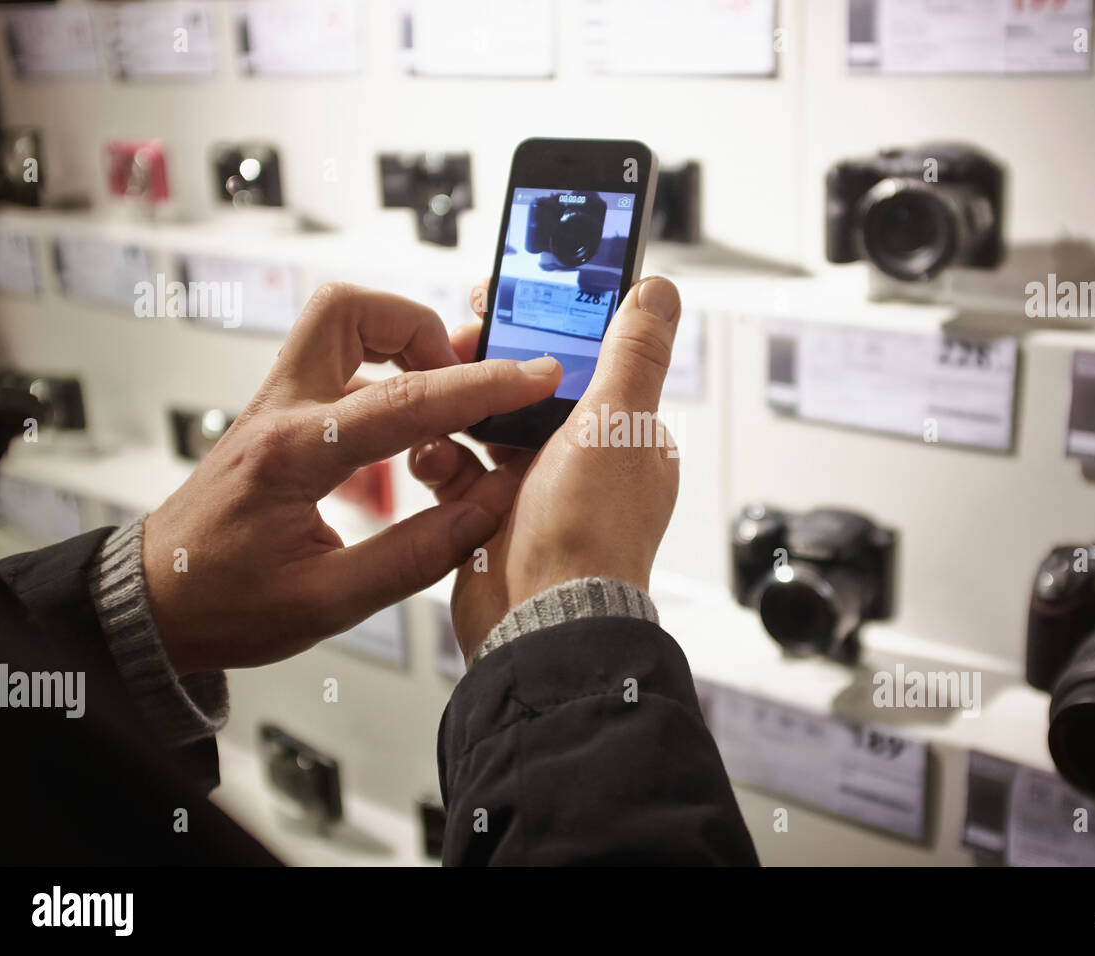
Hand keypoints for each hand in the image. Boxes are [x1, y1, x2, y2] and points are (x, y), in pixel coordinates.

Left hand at [142, 283, 562, 675]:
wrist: (153, 605)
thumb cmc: (223, 605)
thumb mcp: (327, 603)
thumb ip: (415, 556)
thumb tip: (487, 509)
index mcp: (293, 455)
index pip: (406, 400)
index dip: (482, 386)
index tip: (535, 376)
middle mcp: (280, 412)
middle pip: (352, 311)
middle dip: (422, 328)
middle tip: (461, 381)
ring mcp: (274, 407)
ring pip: (341, 324)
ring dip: (402, 345)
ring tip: (441, 404)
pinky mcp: (279, 418)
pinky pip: (339, 366)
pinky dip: (387, 379)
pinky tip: (409, 432)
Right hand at [411, 276, 682, 657]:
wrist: (538, 620)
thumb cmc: (589, 535)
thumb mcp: (616, 424)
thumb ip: (633, 354)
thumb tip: (660, 292)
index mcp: (623, 434)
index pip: (586, 357)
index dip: (546, 324)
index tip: (509, 295)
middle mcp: (583, 460)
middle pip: (528, 386)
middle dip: (489, 365)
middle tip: (456, 344)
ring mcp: (535, 488)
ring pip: (485, 424)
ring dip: (457, 410)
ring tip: (439, 400)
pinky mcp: (491, 514)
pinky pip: (458, 469)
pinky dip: (441, 460)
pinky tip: (434, 457)